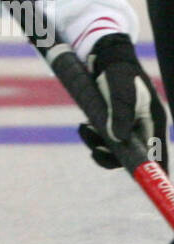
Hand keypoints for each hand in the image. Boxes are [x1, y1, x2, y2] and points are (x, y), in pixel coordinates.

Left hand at [79, 33, 168, 171]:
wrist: (105, 55)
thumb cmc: (117, 70)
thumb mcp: (121, 89)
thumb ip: (122, 112)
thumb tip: (118, 139)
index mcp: (154, 121)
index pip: (159, 156)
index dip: (156, 174)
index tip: (152, 187)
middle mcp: (145, 127)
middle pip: (135, 157)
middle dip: (113, 156)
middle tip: (94, 149)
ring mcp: (131, 126)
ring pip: (118, 149)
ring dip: (100, 145)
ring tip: (84, 129)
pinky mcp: (117, 122)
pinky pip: (108, 139)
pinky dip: (96, 137)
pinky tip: (85, 126)